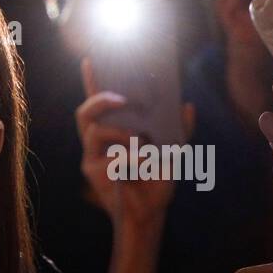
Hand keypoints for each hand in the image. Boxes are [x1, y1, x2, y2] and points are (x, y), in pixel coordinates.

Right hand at [76, 58, 193, 228]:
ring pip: (95, 130)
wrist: (150, 213)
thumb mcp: (173, 152)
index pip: (97, 100)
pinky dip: (131, 158)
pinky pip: (108, 156)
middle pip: (85, 112)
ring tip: (140, 138)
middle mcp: (97, 140)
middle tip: (123, 98)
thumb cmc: (156, 181)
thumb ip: (180, 129)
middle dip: (100, 99)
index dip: (91, 80)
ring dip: (120, 132)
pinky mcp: (92, 171)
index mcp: (113, 129)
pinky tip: (144, 162)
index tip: (91, 58)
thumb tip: (188, 106)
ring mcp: (92, 155)